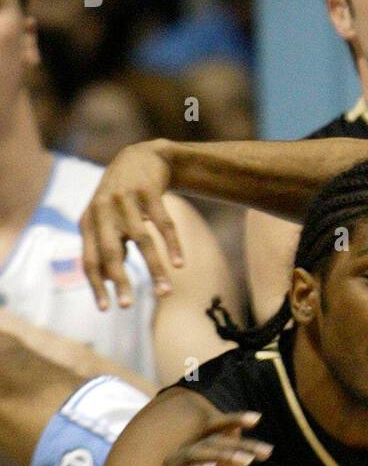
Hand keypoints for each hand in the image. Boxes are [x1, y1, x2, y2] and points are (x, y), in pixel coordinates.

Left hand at [80, 141, 181, 309]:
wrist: (142, 156)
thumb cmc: (121, 197)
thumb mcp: (105, 219)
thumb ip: (104, 246)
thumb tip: (108, 280)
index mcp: (88, 221)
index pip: (89, 260)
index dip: (96, 285)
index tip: (106, 309)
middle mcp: (102, 211)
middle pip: (110, 252)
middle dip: (120, 281)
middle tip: (128, 306)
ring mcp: (126, 200)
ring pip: (142, 241)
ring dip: (154, 269)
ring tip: (165, 292)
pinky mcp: (149, 192)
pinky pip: (163, 223)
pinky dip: (173, 245)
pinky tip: (181, 264)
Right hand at [150, 412, 272, 465]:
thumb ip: (229, 459)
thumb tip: (238, 430)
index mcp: (197, 453)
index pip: (215, 430)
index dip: (233, 420)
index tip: (257, 418)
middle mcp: (182, 458)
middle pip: (210, 441)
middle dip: (240, 445)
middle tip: (265, 452)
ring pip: (194, 454)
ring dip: (221, 455)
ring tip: (245, 460)